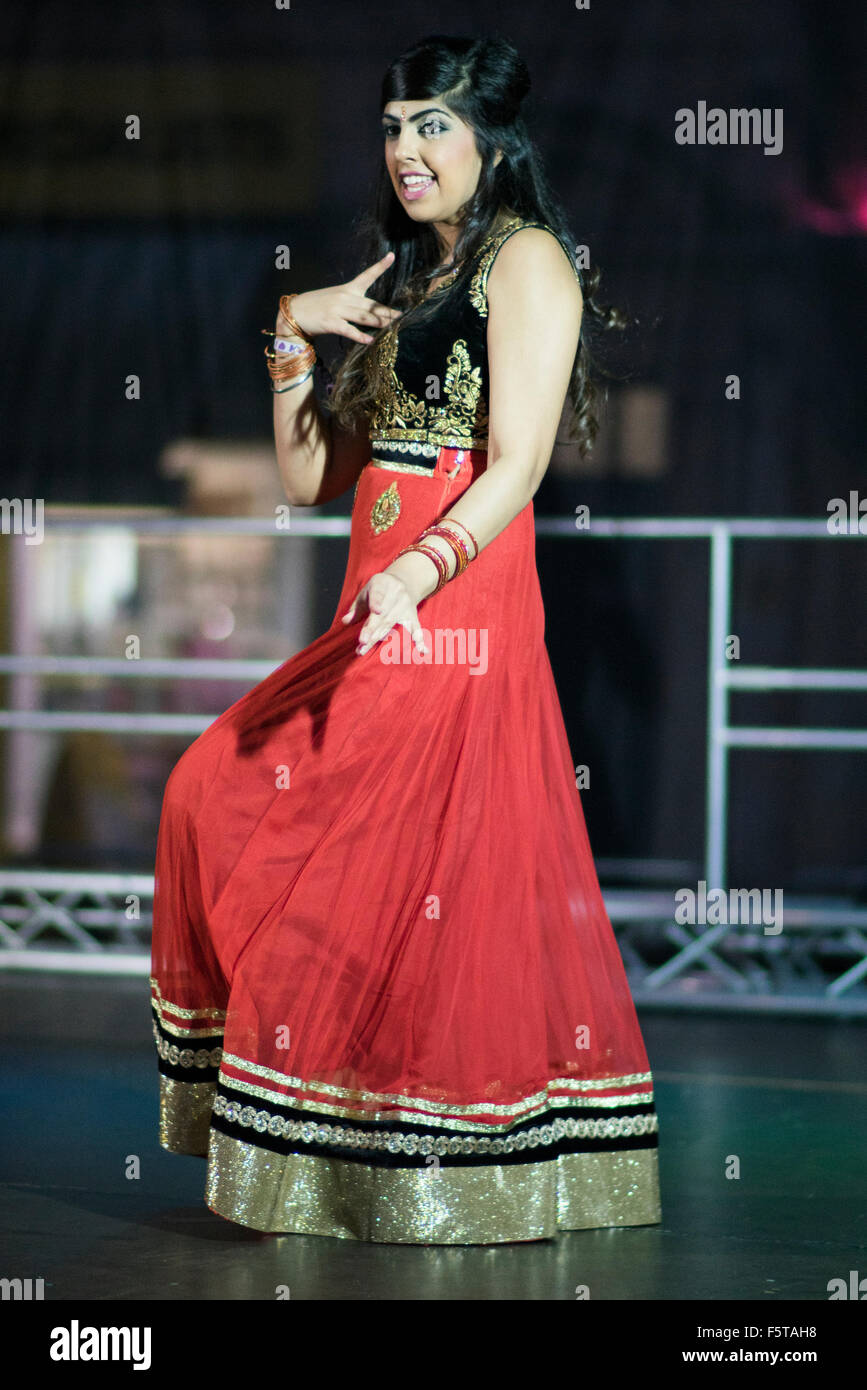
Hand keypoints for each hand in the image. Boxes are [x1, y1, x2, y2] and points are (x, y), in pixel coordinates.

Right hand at [278, 252, 402, 345]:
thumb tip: (372, 314)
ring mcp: (338, 310)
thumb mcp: (335, 298)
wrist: (294, 312)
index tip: (391, 256)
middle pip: (371, 304)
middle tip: (402, 316)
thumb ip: (353, 304)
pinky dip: (360, 335)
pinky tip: (370, 340)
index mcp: (347, 289)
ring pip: (363, 316)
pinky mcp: (331, 323)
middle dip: (387, 311)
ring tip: (392, 327)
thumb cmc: (317, 306)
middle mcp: (344, 297)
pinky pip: (349, 330)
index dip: (380, 266)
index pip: (367, 276)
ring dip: (379, 322)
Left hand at [341, 570, 428, 656]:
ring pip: (391, 624)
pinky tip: (422, 651)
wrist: (405, 581)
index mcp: (382, 584)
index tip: (377, 611)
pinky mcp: (412, 614)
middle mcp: (396, 593)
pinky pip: (415, 628)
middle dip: (371, 630)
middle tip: (362, 643)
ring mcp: (405, 605)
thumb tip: (345, 621)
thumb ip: (356, 608)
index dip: (377, 603)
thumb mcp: (366, 592)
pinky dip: (419, 639)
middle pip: (382, 615)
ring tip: (365, 648)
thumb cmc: (379, 589)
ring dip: (377, 637)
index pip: (378, 595)